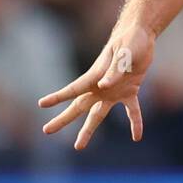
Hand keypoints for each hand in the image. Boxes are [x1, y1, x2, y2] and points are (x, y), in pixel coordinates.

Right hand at [39, 23, 155, 149]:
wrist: (141, 35)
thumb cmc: (130, 41)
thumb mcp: (124, 53)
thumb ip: (115, 70)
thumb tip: (104, 86)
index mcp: (95, 76)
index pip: (73, 89)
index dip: (58, 97)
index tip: (41, 104)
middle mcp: (100, 87)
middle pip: (79, 106)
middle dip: (63, 119)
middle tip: (46, 131)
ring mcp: (114, 91)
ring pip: (98, 114)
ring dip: (89, 130)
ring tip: (78, 146)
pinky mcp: (130, 91)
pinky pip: (132, 111)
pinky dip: (135, 123)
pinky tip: (136, 137)